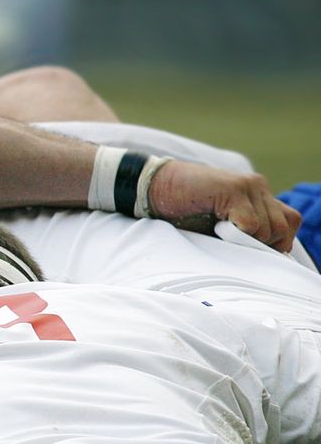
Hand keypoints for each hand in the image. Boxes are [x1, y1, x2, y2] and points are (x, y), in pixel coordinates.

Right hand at [148, 160, 300, 251]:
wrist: (153, 188)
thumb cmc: (183, 211)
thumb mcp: (221, 224)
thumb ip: (247, 232)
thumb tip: (268, 258)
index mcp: (258, 194)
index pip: (289, 222)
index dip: (275, 242)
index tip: (249, 248)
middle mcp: (258, 186)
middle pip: (283, 228)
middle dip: (262, 244)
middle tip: (231, 241)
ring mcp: (248, 186)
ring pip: (270, 229)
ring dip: (248, 240)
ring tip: (221, 232)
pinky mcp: (233, 189)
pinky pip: (251, 225)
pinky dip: (237, 234)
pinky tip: (217, 227)